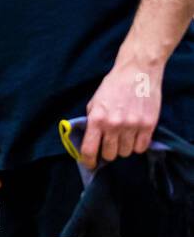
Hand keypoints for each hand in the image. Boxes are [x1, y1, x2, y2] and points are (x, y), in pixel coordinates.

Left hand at [79, 55, 162, 169]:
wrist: (137, 72)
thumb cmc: (112, 86)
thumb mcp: (94, 101)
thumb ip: (91, 121)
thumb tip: (89, 139)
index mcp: (97, 119)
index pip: (90, 149)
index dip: (88, 160)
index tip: (90, 164)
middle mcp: (114, 125)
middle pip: (110, 155)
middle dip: (107, 152)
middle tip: (109, 144)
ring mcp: (132, 126)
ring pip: (125, 152)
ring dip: (122, 148)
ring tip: (122, 136)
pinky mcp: (148, 126)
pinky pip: (141, 148)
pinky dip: (136, 145)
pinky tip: (134, 136)